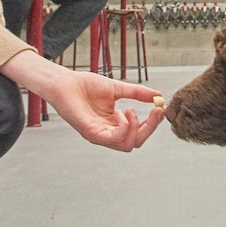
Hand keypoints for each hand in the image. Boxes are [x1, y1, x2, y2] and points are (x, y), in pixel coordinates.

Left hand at [2, 51, 164, 150]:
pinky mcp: (90, 133)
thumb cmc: (85, 85)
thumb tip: (158, 95)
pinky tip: (123, 112)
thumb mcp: (117, 88)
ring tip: (132, 109)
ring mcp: (99, 135)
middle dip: (150, 127)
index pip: (138, 132)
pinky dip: (124, 128)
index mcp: (114, 124)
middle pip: (136, 142)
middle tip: (157, 110)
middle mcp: (107, 133)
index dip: (152, 122)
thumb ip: (137, 93)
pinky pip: (113, 139)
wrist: (64, 82)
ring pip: (127, 144)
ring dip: (136, 128)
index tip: (161, 107)